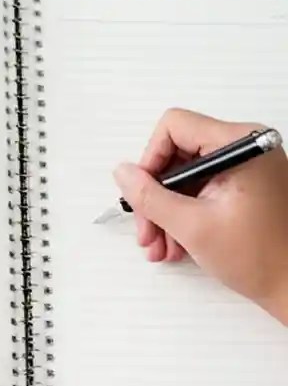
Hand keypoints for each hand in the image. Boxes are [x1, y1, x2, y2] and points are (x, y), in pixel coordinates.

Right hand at [113, 108, 287, 322]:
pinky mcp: (247, 183)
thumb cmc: (263, 258)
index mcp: (241, 145)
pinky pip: (201, 188)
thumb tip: (123, 173)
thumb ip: (150, 196)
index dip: (150, 159)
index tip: (143, 191)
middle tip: (147, 228)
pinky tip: (177, 242)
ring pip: (185, 175)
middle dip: (155, 194)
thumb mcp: (192, 226)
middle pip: (176, 154)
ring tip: (161, 245)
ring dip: (165, 210)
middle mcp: (246, 148)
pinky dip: (184, 212)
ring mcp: (248, 166)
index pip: (174, 127)